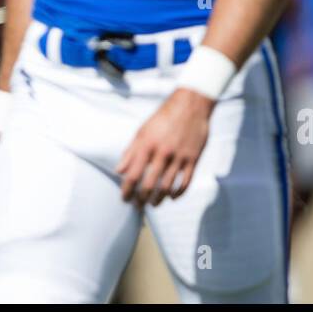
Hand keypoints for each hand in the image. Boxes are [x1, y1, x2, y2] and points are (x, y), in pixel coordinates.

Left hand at [116, 89, 214, 207]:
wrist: (190, 105)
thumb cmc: (163, 117)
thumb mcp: (142, 131)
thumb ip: (130, 152)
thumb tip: (118, 171)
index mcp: (147, 145)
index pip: (133, 175)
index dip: (127, 190)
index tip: (124, 199)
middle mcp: (163, 153)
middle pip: (150, 185)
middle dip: (141, 199)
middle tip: (138, 206)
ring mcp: (179, 157)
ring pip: (167, 187)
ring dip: (158, 200)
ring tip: (153, 204)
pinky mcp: (193, 159)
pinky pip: (185, 182)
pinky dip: (178, 193)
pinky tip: (172, 197)